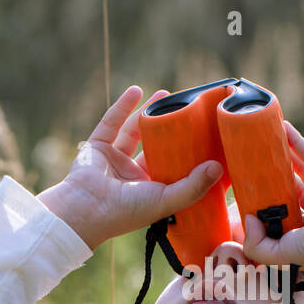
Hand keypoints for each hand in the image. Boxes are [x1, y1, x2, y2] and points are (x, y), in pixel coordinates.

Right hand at [37, 86, 224, 249]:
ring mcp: (114, 161)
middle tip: (186, 110)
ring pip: (133, 132)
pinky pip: (110, 123)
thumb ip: (193, 186)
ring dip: (147, 113)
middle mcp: (133, 176)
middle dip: (168, 128)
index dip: (186, 152)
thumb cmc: (127, 212)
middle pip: (154, 146)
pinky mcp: (97, 148)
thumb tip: (218, 167)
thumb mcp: (167, 200)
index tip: (204, 134)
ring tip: (165, 96)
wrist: (85, 211)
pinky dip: (122, 107)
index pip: (172, 167)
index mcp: (150, 190)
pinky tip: (136, 91)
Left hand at [240, 121, 303, 271]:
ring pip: (302, 170)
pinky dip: (298, 142)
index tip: (251, 192)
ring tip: (267, 143)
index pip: (287, 216)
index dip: (270, 205)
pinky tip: (283, 129)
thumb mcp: (277, 256)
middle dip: (276, 177)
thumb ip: (256, 244)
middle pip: (293, 190)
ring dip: (286, 155)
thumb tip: (249, 219)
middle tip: (255, 165)